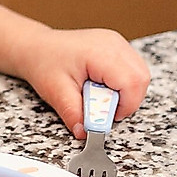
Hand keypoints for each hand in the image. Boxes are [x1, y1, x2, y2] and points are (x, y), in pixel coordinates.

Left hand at [21, 27, 150, 137]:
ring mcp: (117, 43)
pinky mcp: (116, 47)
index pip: (132, 82)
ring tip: (97, 94)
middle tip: (100, 107)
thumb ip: (73, 113)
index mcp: (100, 52)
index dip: (124, 106)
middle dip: (126, 101)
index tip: (104, 117)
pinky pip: (132, 69)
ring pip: (140, 74)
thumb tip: (85, 133)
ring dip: (124, 92)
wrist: (35, 46)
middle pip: (141, 78)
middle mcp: (113, 44)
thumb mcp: (55, 91)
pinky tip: (100, 85)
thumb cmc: (42, 62)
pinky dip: (121, 84)